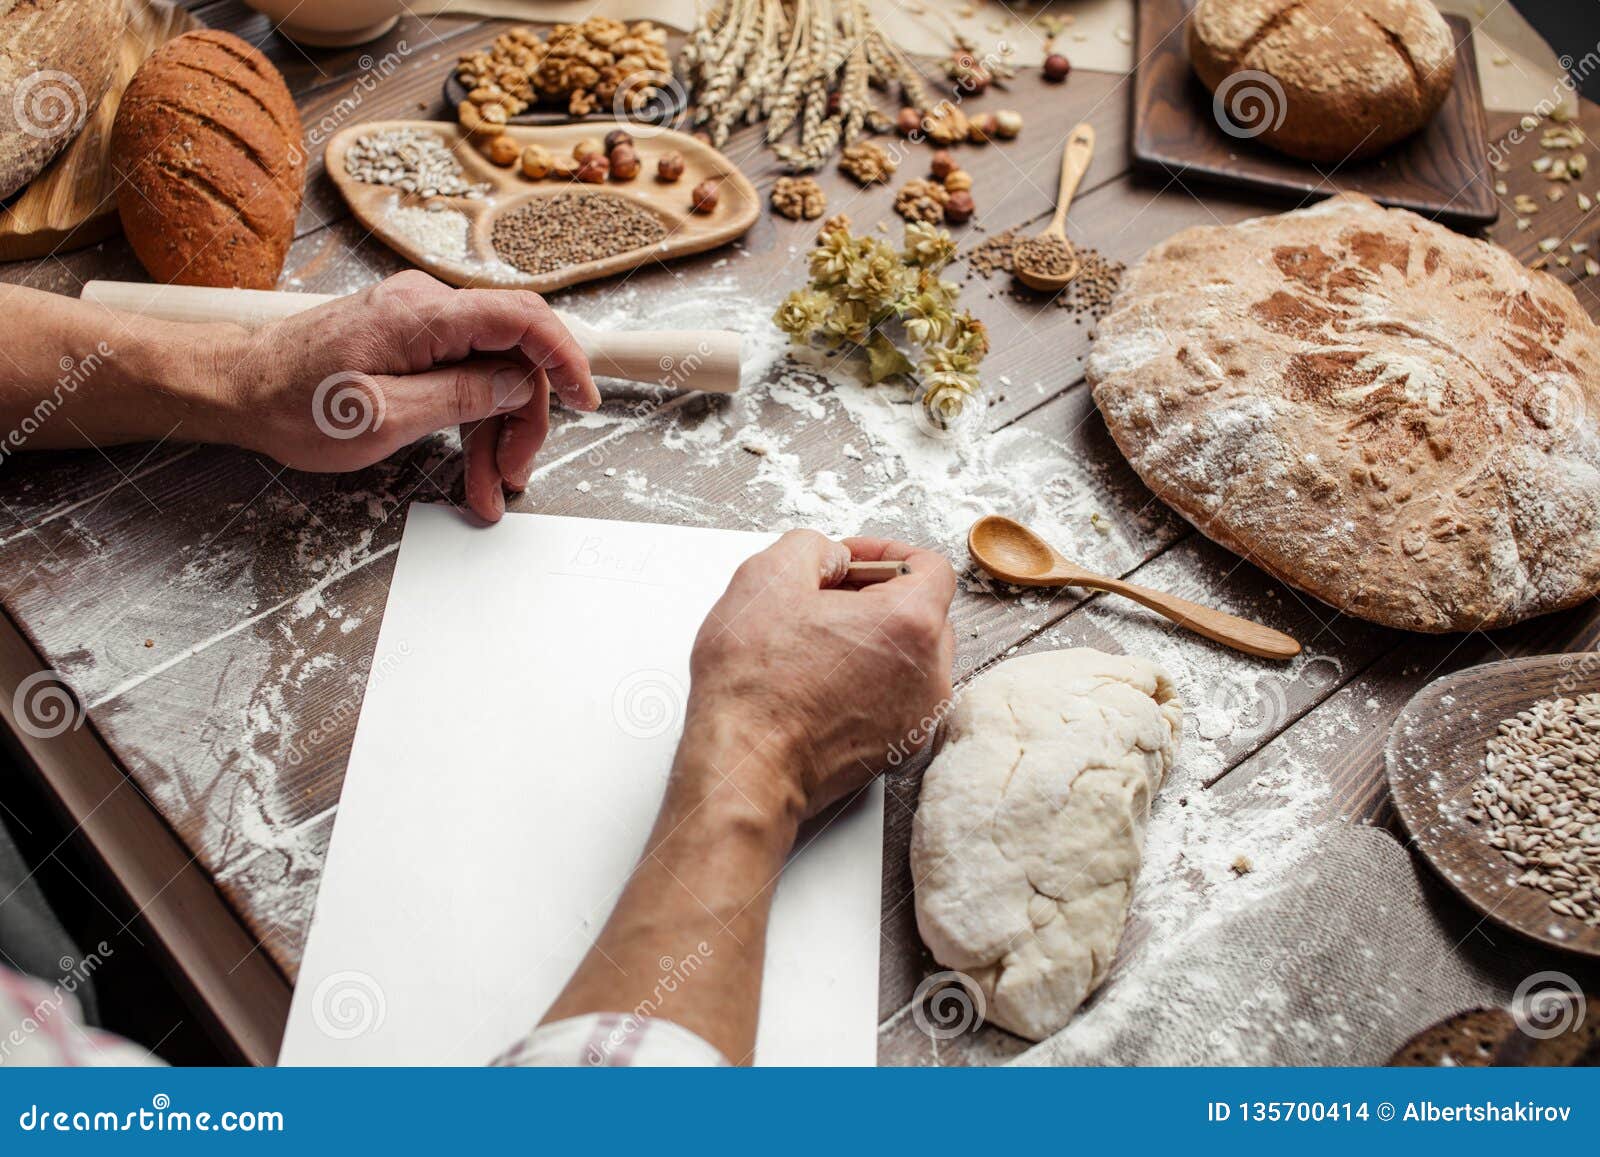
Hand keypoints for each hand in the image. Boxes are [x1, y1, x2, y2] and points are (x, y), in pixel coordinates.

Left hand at [212, 270, 598, 520]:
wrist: (235, 389)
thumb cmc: (291, 405)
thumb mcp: (381, 418)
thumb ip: (458, 396)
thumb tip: (517, 383)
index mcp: (421, 316)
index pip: (521, 317)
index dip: (563, 357)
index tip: (584, 399)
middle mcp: (426, 307)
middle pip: (509, 356)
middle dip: (521, 421)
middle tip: (512, 477)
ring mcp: (418, 324)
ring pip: (488, 374)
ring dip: (496, 434)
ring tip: (488, 490)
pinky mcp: (410, 343)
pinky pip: (462, 377)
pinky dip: (471, 423)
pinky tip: (471, 468)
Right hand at [543, 530, 955, 1061]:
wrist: (746, 770)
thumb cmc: (755, 688)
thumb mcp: (766, 578)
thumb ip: (811, 547)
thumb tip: (830, 559)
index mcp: (911, 624)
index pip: (928, 565)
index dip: (883, 553)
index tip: (848, 560)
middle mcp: (930, 673)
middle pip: (922, 611)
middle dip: (875, 596)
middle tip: (822, 598)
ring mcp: (919, 715)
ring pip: (910, 656)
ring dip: (872, 639)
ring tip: (816, 641)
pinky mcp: (899, 746)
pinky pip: (896, 695)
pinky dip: (868, 679)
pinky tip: (819, 680)